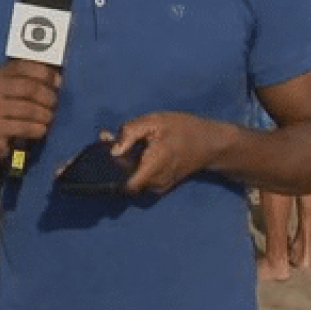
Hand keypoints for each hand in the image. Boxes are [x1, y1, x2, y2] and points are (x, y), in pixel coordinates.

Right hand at [0, 60, 60, 161]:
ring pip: (26, 109)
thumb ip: (33, 79)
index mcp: (0, 73)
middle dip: (46, 95)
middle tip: (54, 102)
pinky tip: (42, 129)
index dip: (44, 72)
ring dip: (43, 113)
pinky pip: (21, 127)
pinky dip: (35, 129)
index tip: (57, 81)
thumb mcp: (15, 86)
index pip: (23, 66)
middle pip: (27, 87)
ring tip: (49, 117)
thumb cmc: (8, 104)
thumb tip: (57, 79)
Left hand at [113, 111, 228, 194]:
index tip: (101, 159)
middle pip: (122, 181)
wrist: (209, 144)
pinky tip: (137, 152)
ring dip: (123, 164)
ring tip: (126, 144)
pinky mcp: (159, 187)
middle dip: (113, 163)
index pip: (124, 186)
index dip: (108, 175)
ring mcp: (158, 188)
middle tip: (112, 140)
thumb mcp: (155, 121)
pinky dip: (133, 168)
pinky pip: (139, 180)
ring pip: (130, 180)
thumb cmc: (183, 129)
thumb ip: (130, 133)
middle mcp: (155, 183)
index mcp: (153, 167)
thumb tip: (112, 149)